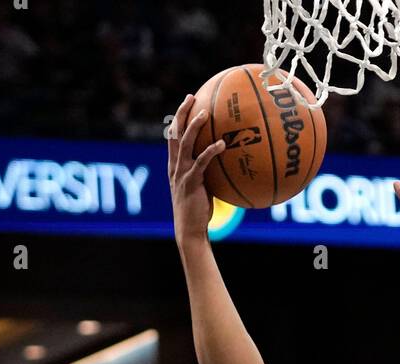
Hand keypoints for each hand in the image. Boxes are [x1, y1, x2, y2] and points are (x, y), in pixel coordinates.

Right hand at [167, 93, 225, 244]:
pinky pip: (201, 162)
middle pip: (175, 133)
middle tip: (191, 97)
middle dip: (182, 113)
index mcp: (175, 165)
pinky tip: (223, 143)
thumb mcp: (201, 188)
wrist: (189, 229)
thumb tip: (226, 164)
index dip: (179, 118)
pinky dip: (211, 151)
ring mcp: (182, 173)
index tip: (188, 102)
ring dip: (194, 126)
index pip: (173, 136)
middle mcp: (175, 166)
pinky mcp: (191, 182)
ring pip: (185, 143)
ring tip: (204, 113)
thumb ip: (207, 173)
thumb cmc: (198, 211)